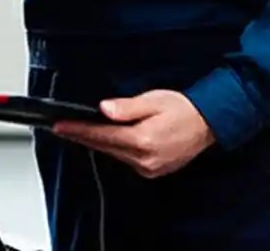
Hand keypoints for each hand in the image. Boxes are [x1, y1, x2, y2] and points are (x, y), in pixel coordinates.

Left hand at [52, 90, 214, 178]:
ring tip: (79, 130)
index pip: (102, 135)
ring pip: (114, 154)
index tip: (60, 126)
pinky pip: (126, 159)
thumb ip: (127, 107)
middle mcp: (144, 159)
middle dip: (83, 136)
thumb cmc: (182, 108)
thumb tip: (104, 109)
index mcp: (143, 140)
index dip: (78, 130)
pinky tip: (108, 139)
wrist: (209, 123)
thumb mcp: (153, 100)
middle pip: (104, 147)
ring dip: (98, 142)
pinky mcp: (153, 170)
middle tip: (62, 127)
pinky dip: (115, 149)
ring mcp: (149, 167)